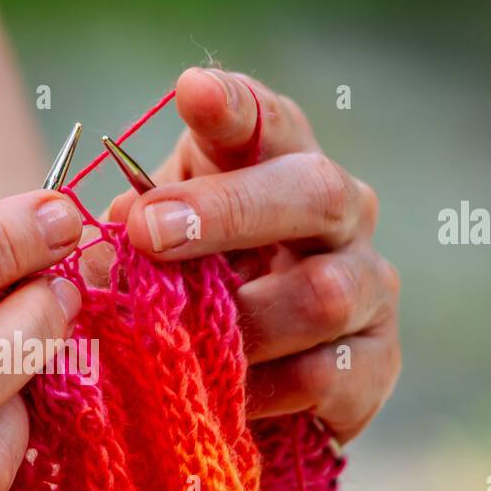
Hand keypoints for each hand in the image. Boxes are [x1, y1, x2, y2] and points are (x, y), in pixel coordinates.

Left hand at [111, 67, 400, 441]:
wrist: (240, 393)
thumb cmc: (189, 296)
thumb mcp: (149, 254)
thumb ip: (131, 237)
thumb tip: (115, 229)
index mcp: (278, 167)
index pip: (267, 120)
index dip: (234, 104)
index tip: (190, 91)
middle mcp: (340, 214)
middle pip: (314, 192)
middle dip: (229, 211)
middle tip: (148, 231)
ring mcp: (368, 287)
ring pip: (322, 294)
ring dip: (241, 321)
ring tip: (181, 345)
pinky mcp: (374, 365)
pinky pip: (325, 376)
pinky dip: (264, 390)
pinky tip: (226, 399)